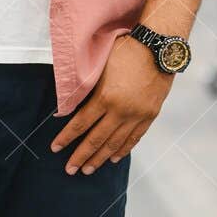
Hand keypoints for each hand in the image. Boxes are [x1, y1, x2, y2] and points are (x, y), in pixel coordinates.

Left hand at [51, 35, 172, 174]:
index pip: (80, 124)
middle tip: (70, 170)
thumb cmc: (127, 49)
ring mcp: (137, 115)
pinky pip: (134, 138)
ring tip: (88, 170)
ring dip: (100, 158)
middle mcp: (121, 111)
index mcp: (105, 97)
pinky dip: (123, 149)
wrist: (160, 46)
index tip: (55, 148)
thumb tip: (70, 104)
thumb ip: (87, 86)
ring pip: (115, 143)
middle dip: (80, 156)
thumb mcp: (101, 65)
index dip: (66, 137)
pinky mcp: (150, 115)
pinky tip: (114, 158)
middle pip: (96, 139)